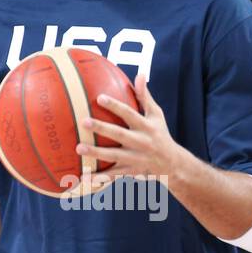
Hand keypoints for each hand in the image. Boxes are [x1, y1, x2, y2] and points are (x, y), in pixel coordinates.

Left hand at [73, 74, 187, 184]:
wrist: (172, 164)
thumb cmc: (160, 134)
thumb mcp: (156, 115)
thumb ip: (145, 96)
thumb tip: (140, 74)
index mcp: (146, 127)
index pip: (129, 114)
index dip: (115, 106)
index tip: (99, 97)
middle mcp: (141, 143)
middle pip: (119, 135)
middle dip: (102, 128)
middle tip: (84, 122)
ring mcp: (135, 159)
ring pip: (114, 156)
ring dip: (96, 153)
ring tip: (79, 148)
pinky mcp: (130, 171)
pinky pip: (112, 175)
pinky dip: (98, 178)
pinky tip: (83, 177)